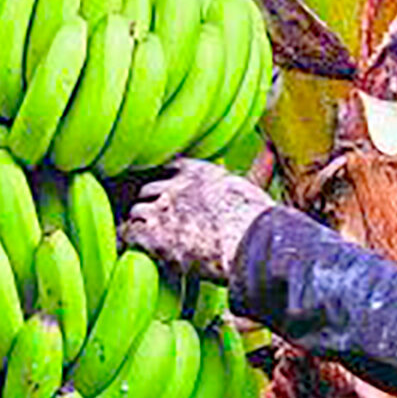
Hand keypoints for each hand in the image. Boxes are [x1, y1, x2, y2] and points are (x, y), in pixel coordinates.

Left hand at [119, 158, 275, 283]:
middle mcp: (175, 185)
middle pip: (148, 189)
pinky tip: (126, 248)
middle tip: (151, 218)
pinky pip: (126, 234)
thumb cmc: (261, 223)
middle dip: (149, 203)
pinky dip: (126, 241)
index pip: (170, 167)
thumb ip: (257, 168)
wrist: (248, 243)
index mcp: (200, 171)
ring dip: (138, 224)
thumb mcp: (256, 188)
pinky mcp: (150, 235)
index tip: (168, 191)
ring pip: (136, 211)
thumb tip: (271, 149)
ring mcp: (160, 209)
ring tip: (139, 237)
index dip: (167, 181)